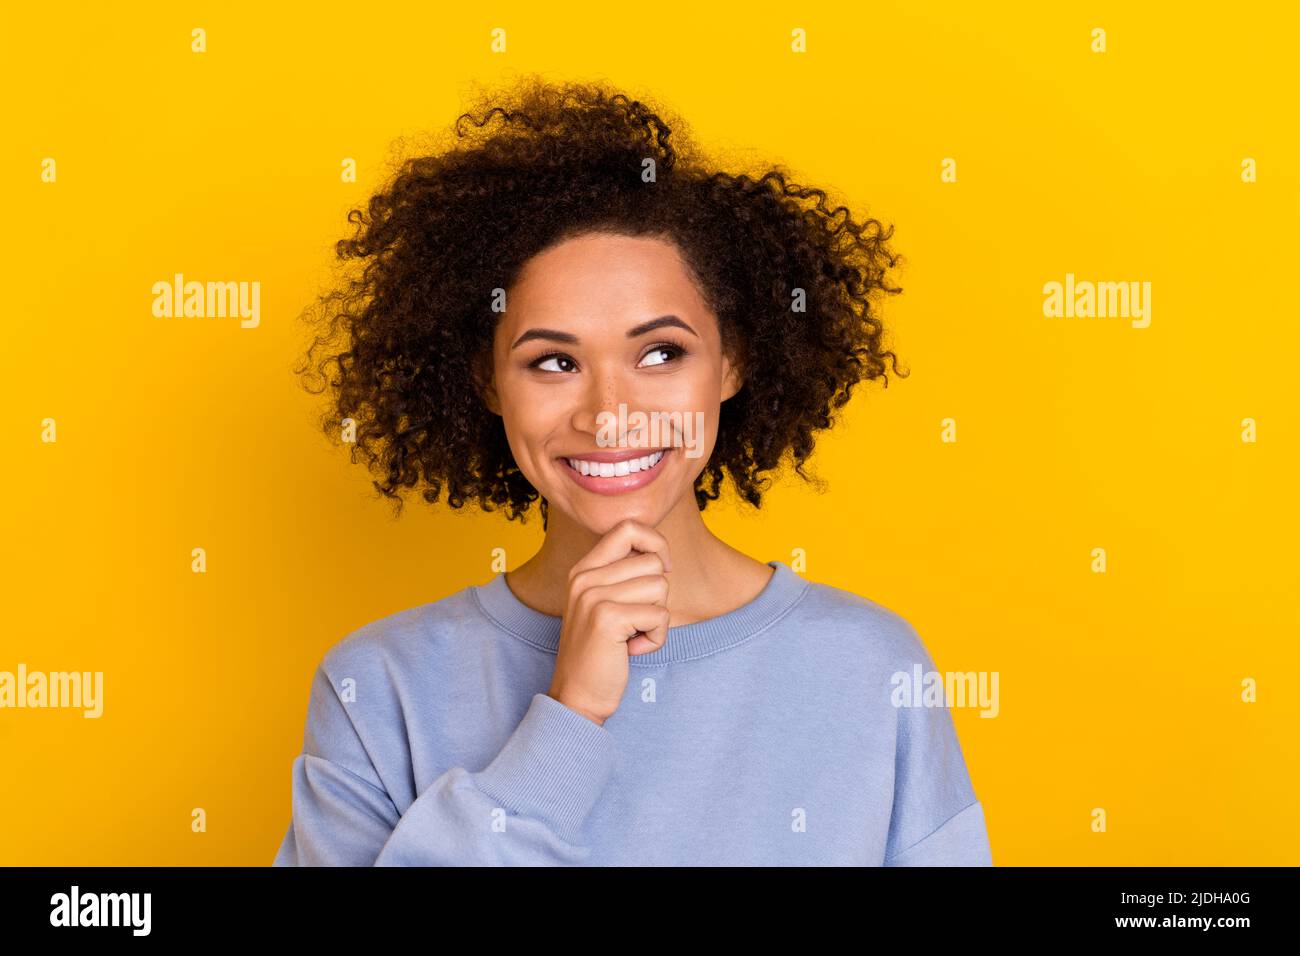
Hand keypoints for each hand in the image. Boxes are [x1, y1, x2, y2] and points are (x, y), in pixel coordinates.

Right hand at [546, 518, 672, 725]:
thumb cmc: (600, 652)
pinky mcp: (607, 618)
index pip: (628, 528)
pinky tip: (633, 650)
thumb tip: (661, 555)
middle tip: (635, 620)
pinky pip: (660, 616)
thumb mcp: (604, 605)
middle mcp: (584, 577)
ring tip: (632, 636)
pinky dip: (656, 638)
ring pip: (661, 587)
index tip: (661, 569)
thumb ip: (623, 576)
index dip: (655, 543)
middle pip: (653, 562)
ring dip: (658, 619)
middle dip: (658, 595)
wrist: (576, 697)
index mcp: (583, 569)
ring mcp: (593, 596)